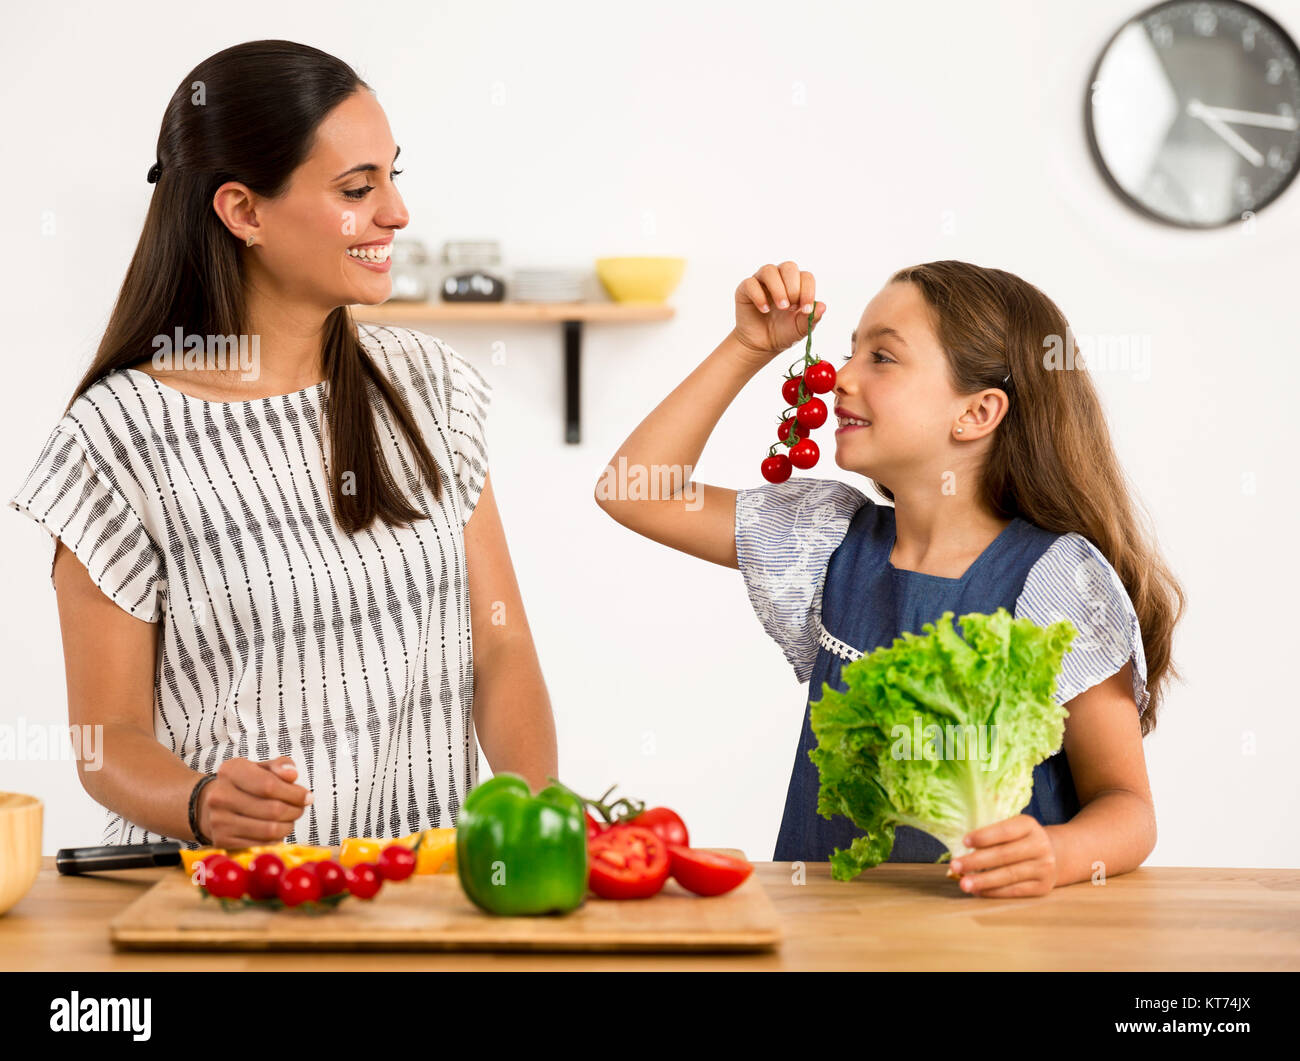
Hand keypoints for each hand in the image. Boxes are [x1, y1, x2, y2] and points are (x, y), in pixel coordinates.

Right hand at [196, 755, 312, 847]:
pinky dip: (276, 838)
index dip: (294, 793)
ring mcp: (218, 820)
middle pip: (273, 810)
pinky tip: (277, 829)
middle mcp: (220, 795)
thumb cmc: (244, 784)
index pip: (270, 785)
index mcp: (230, 771)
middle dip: (295, 810)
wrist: (209, 806)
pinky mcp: (221, 841)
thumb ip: (280, 765)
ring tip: (291, 819)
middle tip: (300, 809)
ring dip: (288, 826)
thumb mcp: (260, 767)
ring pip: (269, 830)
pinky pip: (261, 844)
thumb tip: (292, 774)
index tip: (307, 796)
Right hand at [731, 261, 825, 362]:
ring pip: (769, 270)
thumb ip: (811, 318)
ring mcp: (761, 282)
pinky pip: (751, 283)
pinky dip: (759, 296)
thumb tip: (822, 306)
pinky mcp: (745, 289)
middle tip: (791, 307)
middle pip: (789, 267)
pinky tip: (765, 310)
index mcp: (796, 284)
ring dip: (778, 289)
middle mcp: (779, 278)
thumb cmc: (783, 332)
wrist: (762, 344)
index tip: (806, 309)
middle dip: (793, 287)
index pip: (806, 276)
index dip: (808, 291)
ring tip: (782, 307)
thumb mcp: (800, 329)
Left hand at [947, 814, 1057, 897]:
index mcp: (1029, 825)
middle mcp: (1040, 845)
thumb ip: (993, 833)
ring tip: (964, 884)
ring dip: (983, 880)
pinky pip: (1015, 890)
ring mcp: (1044, 867)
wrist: (1054, 855)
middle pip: (1004, 854)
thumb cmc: (1020, 840)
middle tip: (954, 866)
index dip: (984, 836)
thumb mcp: (1013, 829)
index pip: (1005, 831)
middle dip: (976, 861)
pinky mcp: (1043, 886)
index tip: (964, 842)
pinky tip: (978, 891)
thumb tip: (960, 848)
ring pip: (1009, 875)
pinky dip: (994, 891)